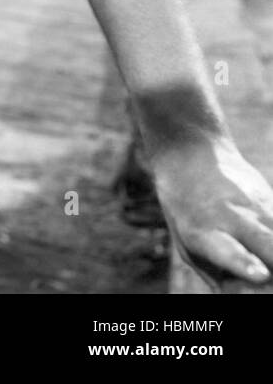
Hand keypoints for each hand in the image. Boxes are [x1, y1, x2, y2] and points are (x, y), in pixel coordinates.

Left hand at [150, 137, 272, 289]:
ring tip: (269, 260)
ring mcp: (257, 209)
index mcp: (203, 232)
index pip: (227, 250)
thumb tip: (237, 296)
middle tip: (266, 274)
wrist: (191, 156)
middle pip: (269, 245)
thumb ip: (217, 276)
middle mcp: (233, 218)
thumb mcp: (189, 246)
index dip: (243, 263)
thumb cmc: (188, 214)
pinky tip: (269, 244)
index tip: (259, 274)